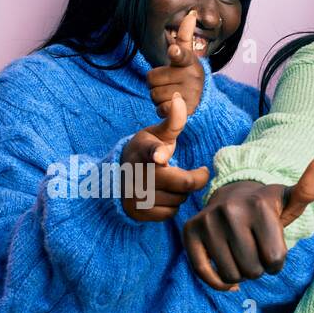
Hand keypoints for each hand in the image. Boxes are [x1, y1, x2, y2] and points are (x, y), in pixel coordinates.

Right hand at [120, 91, 209, 221]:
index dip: (158, 153)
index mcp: (145, 151)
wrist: (116, 177)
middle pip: (184, 183)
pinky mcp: (138, 213)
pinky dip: (172, 206)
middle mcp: (139, 174)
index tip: (160, 156)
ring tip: (172, 183)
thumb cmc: (146, 152)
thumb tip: (178, 98)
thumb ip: (172, 121)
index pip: (152, 151)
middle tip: (197, 173)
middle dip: (195, 179)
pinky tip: (164, 196)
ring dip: (182, 193)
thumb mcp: (156, 135)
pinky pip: (169, 214)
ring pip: (179, 200)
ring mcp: (137, 196)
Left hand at [148, 9, 204, 117]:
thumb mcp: (188, 57)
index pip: (181, 54)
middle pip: (152, 77)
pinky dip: (162, 108)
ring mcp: (191, 93)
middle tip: (168, 84)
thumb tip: (191, 12)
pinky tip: (171, 106)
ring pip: (154, 94)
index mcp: (189, 61)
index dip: (175, 53)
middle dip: (155, 83)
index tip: (173, 50)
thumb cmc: (188, 76)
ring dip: (158, 96)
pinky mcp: (187, 110)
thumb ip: (185, 36)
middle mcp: (192, 76)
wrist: (204, 102)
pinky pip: (161, 108)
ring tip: (171, 95)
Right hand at [183, 156, 313, 291]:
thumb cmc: (266, 207)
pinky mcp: (190, 232)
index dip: (276, 261)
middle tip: (256, 252)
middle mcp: (230, 210)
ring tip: (242, 257)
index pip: (275, 260)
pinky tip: (228, 278)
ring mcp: (207, 221)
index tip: (273, 247)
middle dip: (259, 268)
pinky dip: (218, 282)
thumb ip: (309, 189)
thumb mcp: (290, 200)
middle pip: (253, 270)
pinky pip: (203, 273)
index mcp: (259, 205)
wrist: (232, 196)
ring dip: (240, 275)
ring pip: (230, 274)